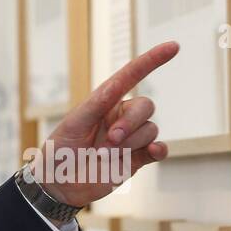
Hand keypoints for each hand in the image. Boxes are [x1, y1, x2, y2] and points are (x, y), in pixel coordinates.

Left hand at [30, 40, 179, 206]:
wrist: (58, 184)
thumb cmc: (60, 149)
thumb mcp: (74, 122)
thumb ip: (96, 105)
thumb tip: (116, 85)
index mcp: (106, 101)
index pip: (132, 76)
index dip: (152, 61)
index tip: (173, 47)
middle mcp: (121, 117)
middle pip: (145, 106)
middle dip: (130, 122)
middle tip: (110, 139)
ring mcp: (131, 139)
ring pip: (150, 129)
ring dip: (130, 142)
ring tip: (105, 157)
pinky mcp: (136, 159)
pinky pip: (158, 149)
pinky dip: (159, 149)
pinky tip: (154, 151)